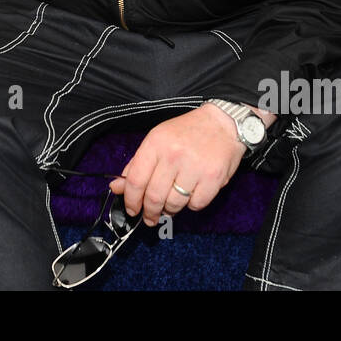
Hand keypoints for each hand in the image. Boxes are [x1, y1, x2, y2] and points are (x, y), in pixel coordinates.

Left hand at [110, 103, 275, 224]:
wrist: (223, 123)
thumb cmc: (187, 132)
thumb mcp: (157, 140)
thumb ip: (137, 164)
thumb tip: (117, 187)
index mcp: (155, 144)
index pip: (135, 180)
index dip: (130, 200)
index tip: (132, 209)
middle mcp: (173, 155)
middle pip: (153, 196)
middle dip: (149, 212)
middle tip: (150, 217)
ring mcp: (194, 167)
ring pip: (174, 204)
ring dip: (170, 210)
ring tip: (170, 206)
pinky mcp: (213, 178)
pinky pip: (196, 205)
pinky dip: (192, 205)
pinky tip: (191, 195)